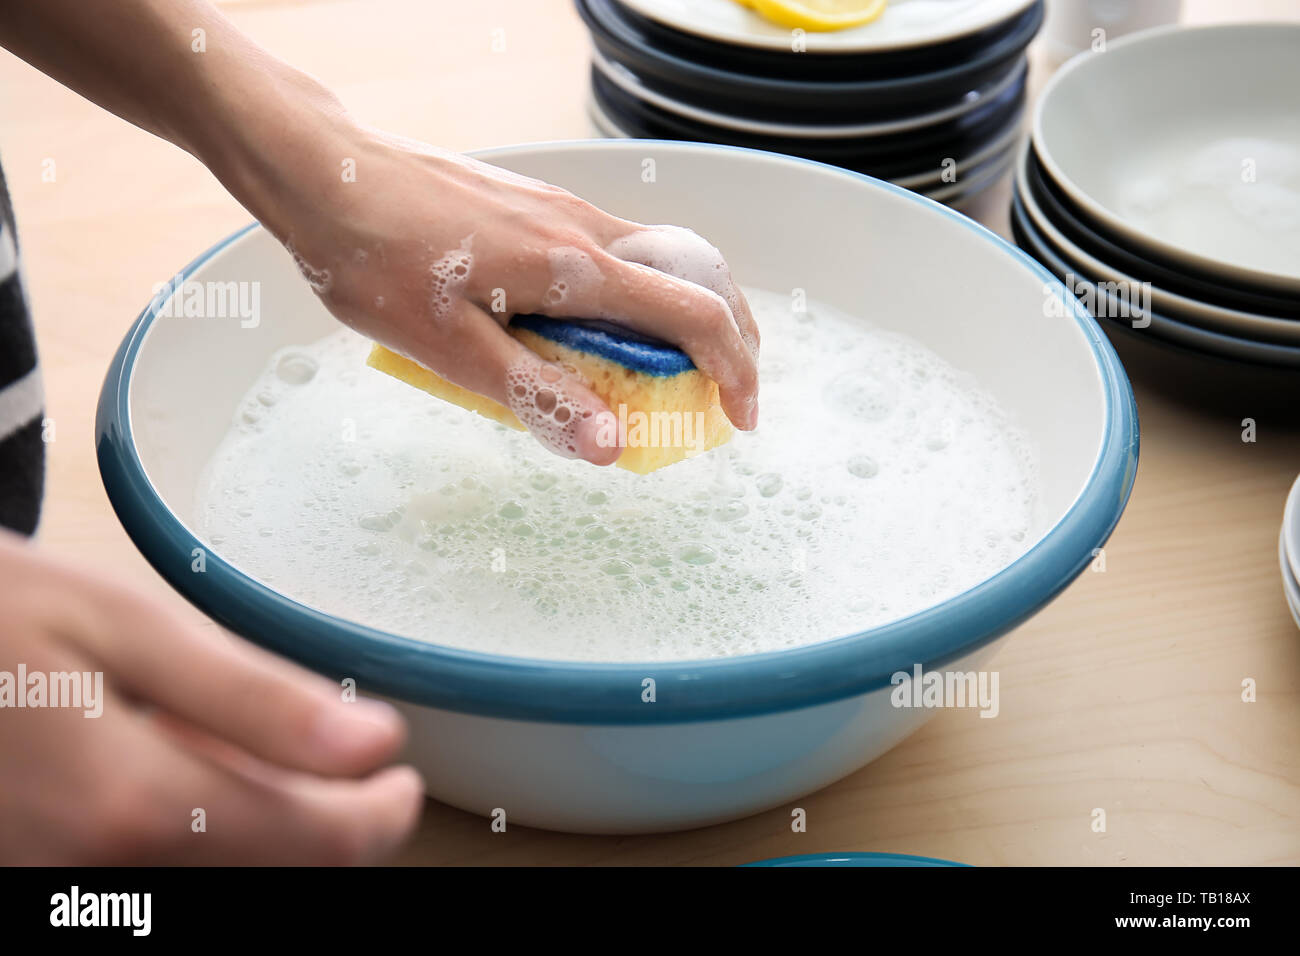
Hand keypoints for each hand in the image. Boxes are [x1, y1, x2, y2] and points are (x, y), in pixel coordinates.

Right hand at [0, 532, 422, 863]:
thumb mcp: (130, 630)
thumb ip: (257, 699)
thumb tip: (373, 743)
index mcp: (134, 807)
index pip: (314, 843)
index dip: (380, 816)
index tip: (403, 778)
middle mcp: (96, 878)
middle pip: (272, 877)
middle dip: (329, 829)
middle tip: (350, 766)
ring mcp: (59, 890)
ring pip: (217, 878)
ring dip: (268, 835)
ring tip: (267, 760)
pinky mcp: (42, 881)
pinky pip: (152, 876)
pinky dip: (201, 836)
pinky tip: (189, 772)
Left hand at [229, 116, 760, 465]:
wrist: (324, 170)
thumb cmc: (373, 256)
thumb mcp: (450, 347)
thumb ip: (537, 394)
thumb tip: (612, 447)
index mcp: (574, 267)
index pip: (695, 313)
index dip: (733, 370)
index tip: (738, 419)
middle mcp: (585, 229)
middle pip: (698, 277)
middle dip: (732, 339)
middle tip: (724, 396)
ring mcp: (564, 211)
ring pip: (661, 263)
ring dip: (686, 318)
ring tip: (668, 375)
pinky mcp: (539, 207)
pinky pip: (617, 253)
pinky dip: (641, 297)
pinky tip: (599, 331)